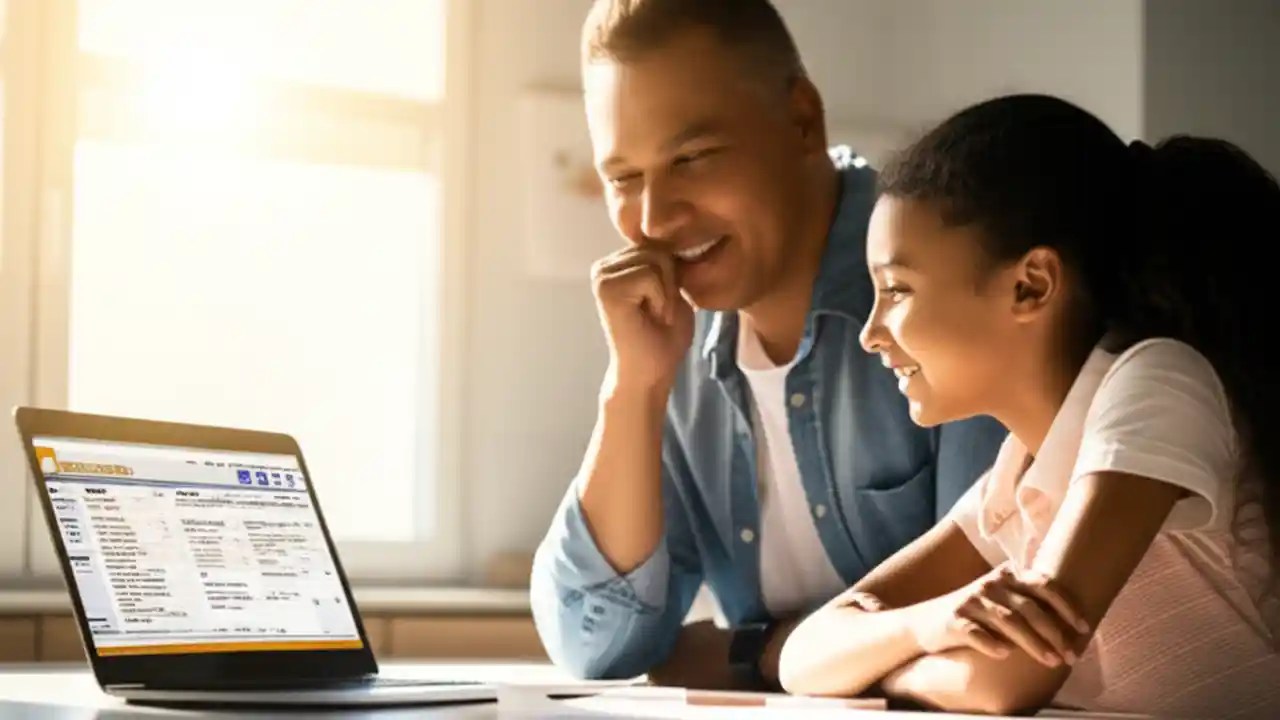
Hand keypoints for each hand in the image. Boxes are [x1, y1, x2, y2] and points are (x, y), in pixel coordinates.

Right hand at [590, 246, 695, 392]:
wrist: (650, 374)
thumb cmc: (664, 338)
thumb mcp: (673, 290)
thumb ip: (669, 263)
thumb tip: (678, 233)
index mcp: (618, 264)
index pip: (660, 246)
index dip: (673, 277)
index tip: (662, 307)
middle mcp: (604, 266)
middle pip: (659, 250)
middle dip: (670, 284)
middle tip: (657, 314)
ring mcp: (601, 276)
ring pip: (657, 260)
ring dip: (665, 294)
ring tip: (653, 316)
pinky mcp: (606, 288)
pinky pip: (651, 275)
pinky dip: (660, 300)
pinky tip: (649, 319)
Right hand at [914, 563, 1089, 667]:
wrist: (926, 622)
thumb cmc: (976, 614)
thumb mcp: (1002, 599)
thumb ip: (1030, 603)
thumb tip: (1073, 629)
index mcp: (1007, 575)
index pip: (1044, 585)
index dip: (1066, 606)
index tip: (1084, 628)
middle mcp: (990, 584)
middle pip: (1029, 607)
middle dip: (1054, 633)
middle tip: (1070, 655)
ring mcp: (971, 600)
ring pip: (1008, 621)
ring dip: (1033, 643)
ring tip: (1051, 661)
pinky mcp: (954, 620)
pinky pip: (976, 633)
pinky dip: (991, 643)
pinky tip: (1005, 655)